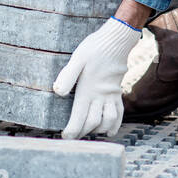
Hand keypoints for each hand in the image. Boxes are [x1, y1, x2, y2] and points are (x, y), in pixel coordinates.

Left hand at [53, 17, 141, 138]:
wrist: (116, 40)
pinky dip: (115, 125)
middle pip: (93, 123)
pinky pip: (120, 112)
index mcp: (88, 89)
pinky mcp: (117, 92)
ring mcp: (111, 95)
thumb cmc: (94, 48)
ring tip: (88, 132)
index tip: (65, 137)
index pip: (80, 117)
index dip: (72, 130)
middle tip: (72, 137)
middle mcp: (101, 95)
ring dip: (98, 130)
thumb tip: (57, 92)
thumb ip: (68, 75)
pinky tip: (109, 131)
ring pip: (108, 120)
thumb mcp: (77, 58)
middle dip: (82, 133)